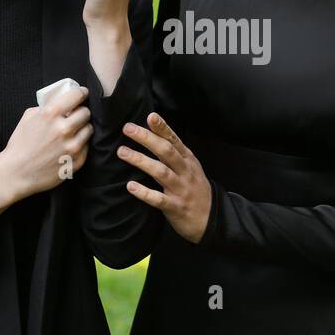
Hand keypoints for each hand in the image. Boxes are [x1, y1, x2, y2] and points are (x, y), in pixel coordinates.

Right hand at [0, 86, 91, 218]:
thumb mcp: (27, 118)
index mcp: (50, 114)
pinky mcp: (77, 160)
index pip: (76, 96)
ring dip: (83, 128)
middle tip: (76, 115)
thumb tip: (60, 102)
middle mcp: (63, 129)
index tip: (83, 93)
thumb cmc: (20, 145)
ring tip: (73, 132)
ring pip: (89, 129)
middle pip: (86, 112)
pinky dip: (80, 144)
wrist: (16, 173)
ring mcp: (72, 146)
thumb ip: (45, 107)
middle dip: (81, 112)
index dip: (81, 93)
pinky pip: (86, 146)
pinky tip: (69, 146)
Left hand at [118, 112, 211, 242]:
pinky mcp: (175, 207)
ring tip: (122, 152)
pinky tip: (130, 186)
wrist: (212, 219)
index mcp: (188, 160)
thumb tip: (154, 133)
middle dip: (147, 138)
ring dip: (141, 160)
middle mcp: (185, 172)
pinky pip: (158, 199)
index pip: (174, 140)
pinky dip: (144, 192)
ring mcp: (181, 189)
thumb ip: (175, 152)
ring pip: (161, 172)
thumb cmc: (195, 189)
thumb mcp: (190, 167)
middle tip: (128, 128)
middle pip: (166, 151)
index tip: (150, 116)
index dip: (162, 128)